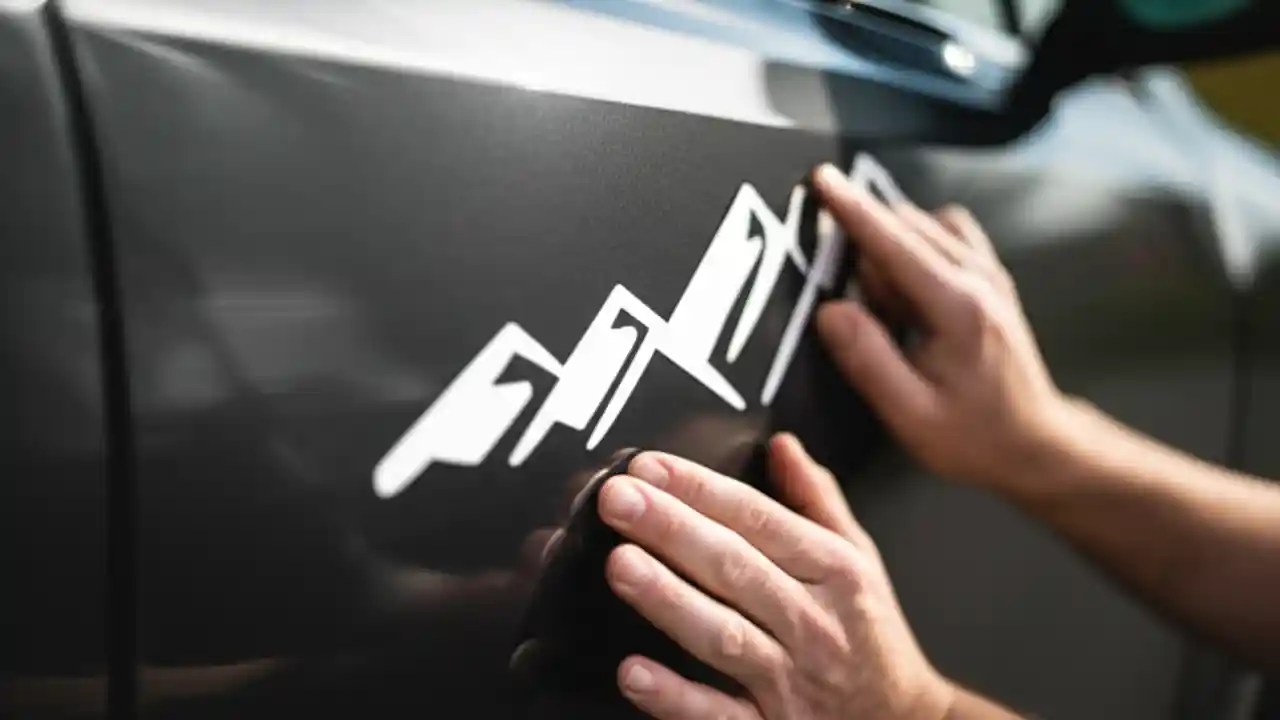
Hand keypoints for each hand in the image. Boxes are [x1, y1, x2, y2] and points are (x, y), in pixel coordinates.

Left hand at [596, 435, 953, 719]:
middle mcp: (814, 623)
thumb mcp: (860, 559)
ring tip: (620, 564)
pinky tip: (633, 671)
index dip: (702, 490)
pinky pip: (718, 715)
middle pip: (736, 568)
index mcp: (835, 571)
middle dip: (673, 529)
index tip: (649, 466)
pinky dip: (675, 696)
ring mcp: (791, 681)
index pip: (760, 520)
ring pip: (725, 635)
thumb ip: (818, 500)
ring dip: (669, 599)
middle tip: (618, 499)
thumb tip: (781, 443)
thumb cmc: (873, 637)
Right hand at [812, 164, 1075, 490]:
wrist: (1036, 444)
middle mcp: (979, 277)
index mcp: (957, 308)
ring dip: (890, 248)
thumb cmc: (973, 436)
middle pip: (907, 226)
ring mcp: (990, 273)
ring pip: (926, 226)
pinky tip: (909, 292)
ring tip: (888, 312)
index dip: (852, 210)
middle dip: (866, 245)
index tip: (820, 180)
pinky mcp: (991, 277)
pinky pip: (945, 236)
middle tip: (861, 310)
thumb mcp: (910, 415)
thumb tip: (829, 310)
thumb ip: (867, 360)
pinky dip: (915, 247)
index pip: (894, 244)